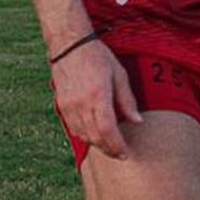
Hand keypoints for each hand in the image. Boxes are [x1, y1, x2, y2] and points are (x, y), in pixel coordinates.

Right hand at [50, 41, 142, 157]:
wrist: (69, 45)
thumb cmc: (98, 56)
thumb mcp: (119, 74)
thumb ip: (127, 100)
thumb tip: (138, 121)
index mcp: (98, 95)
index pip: (107, 130)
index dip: (117, 145)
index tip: (125, 153)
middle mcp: (81, 103)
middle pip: (95, 137)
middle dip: (109, 149)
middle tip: (120, 154)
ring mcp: (69, 105)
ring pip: (83, 135)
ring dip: (97, 144)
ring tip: (110, 146)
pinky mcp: (61, 105)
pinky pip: (73, 128)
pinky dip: (85, 135)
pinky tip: (95, 134)